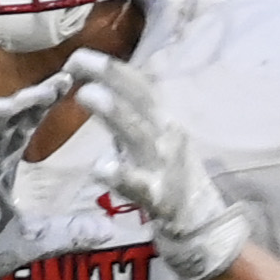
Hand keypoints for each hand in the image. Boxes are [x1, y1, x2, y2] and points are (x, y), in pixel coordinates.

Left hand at [60, 50, 249, 279]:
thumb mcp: (153, 141)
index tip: (79, 55)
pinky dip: (120, 175)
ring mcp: (164, 165)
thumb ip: (129, 119)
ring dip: (114, 112)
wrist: (203, 224)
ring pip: (138, 133)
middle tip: (76, 60)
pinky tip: (100, 168)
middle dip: (110, 75)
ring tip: (86, 95)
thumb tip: (99, 90)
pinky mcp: (160, 196)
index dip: (111, 67)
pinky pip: (138, 184)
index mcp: (163, 121)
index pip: (139, 85)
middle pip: (140, 98)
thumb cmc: (171, 179)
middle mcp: (166, 135)